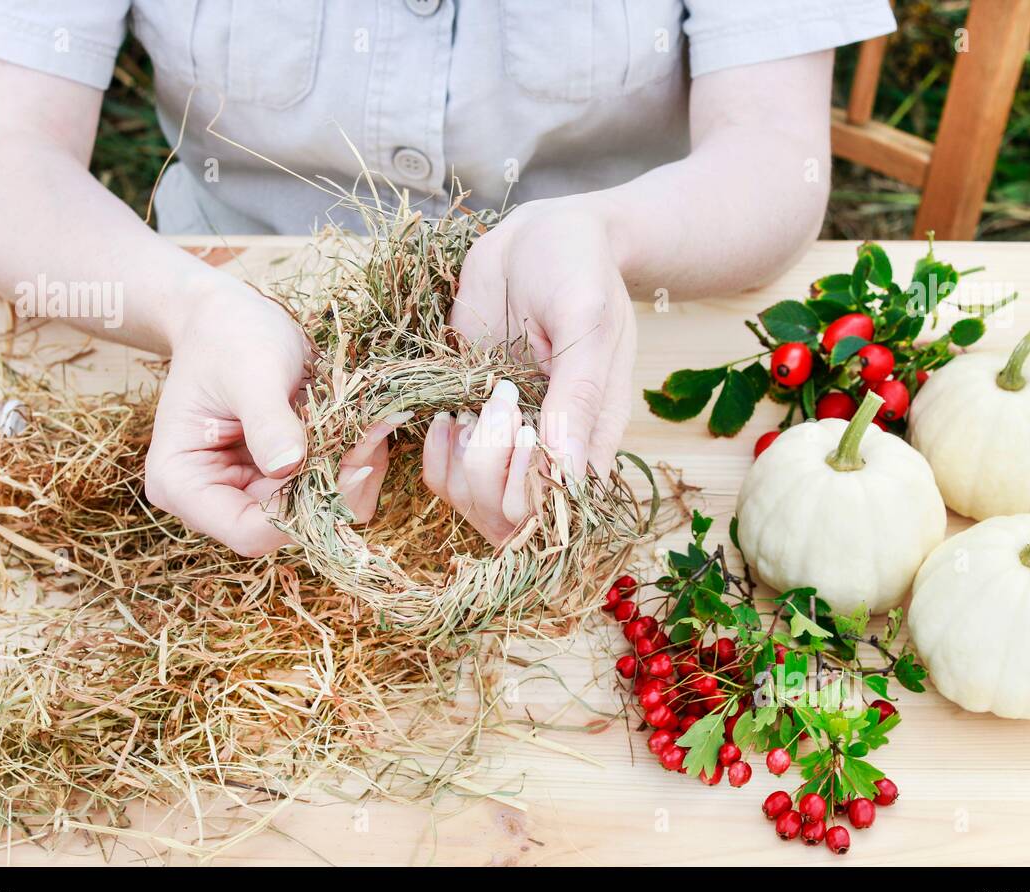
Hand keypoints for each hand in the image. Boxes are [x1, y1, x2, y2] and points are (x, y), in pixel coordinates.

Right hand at [145, 287, 398, 556]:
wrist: (232, 315)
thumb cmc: (228, 335)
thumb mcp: (249, 371)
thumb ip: (268, 421)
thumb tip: (288, 465)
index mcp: (182, 484)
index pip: (249, 532)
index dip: (303, 513)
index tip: (349, 465)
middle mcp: (215, 501)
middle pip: (289, 527)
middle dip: (337, 487)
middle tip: (373, 437)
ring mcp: (252, 492)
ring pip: (320, 514)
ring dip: (354, 475)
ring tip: (372, 426)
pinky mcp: (283, 480)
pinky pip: (331, 490)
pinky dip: (356, 462)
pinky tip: (367, 428)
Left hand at [425, 198, 635, 542]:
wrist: (543, 233)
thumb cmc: (578, 268)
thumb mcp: (585, 319)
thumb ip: (578, 396)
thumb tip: (569, 473)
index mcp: (593, 438)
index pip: (559, 512)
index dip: (530, 488)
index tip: (526, 425)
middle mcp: (551, 452)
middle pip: (510, 520)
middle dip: (489, 471)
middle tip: (498, 401)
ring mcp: (507, 441)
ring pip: (473, 504)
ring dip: (460, 462)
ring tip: (471, 404)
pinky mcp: (470, 422)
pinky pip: (444, 473)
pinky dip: (436, 452)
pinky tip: (445, 413)